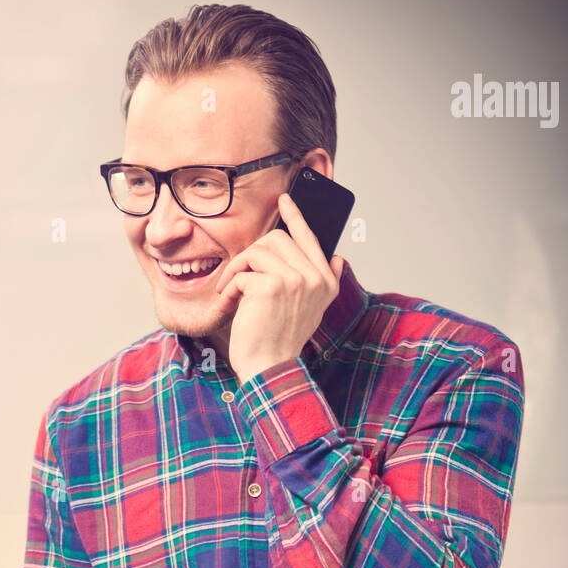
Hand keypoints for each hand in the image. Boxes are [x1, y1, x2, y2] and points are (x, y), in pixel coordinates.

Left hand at [214, 191, 344, 385]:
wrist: (270, 368)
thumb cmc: (281, 340)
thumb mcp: (311, 310)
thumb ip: (325, 282)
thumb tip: (338, 258)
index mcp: (325, 282)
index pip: (309, 239)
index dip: (295, 217)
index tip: (284, 199)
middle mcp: (314, 278)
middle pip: (276, 239)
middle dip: (250, 256)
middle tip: (237, 278)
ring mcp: (295, 280)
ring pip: (257, 251)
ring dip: (236, 271)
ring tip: (232, 294)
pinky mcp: (271, 286)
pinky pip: (242, 272)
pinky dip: (229, 288)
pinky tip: (229, 305)